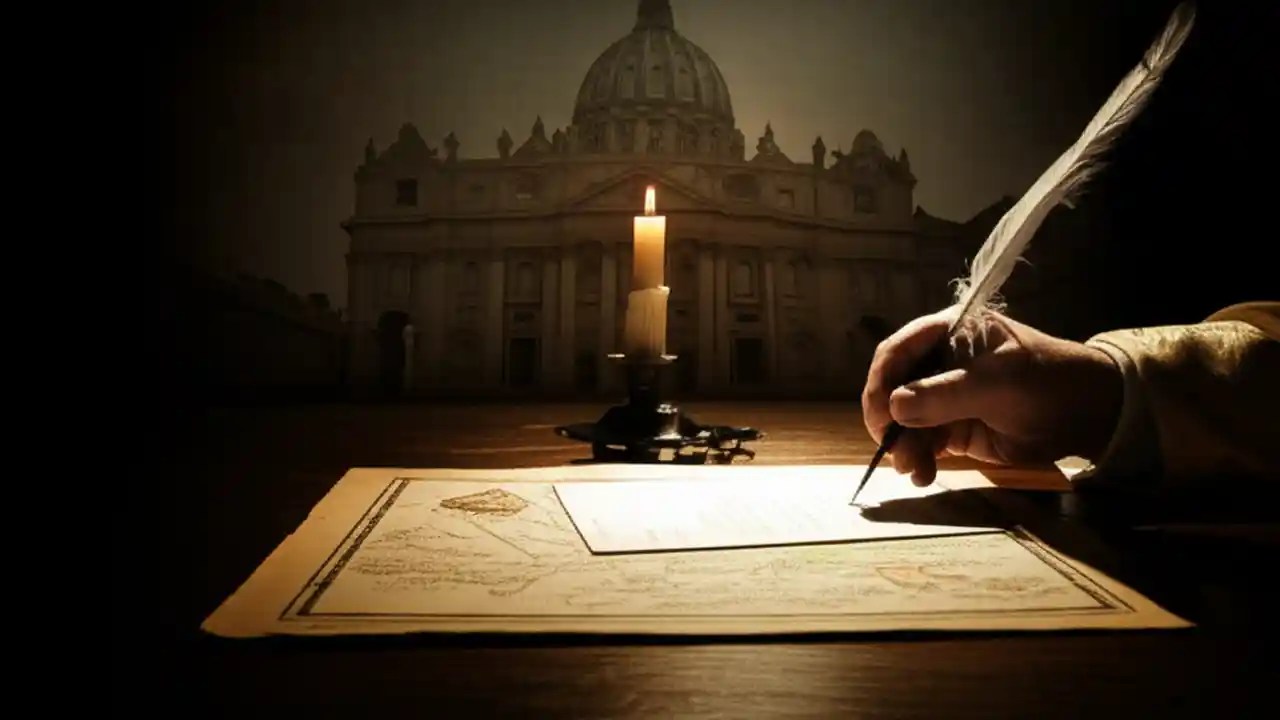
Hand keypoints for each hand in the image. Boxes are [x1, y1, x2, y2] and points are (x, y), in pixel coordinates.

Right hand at [861, 307, 1123, 485]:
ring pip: (904, 421)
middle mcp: (938, 363)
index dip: (882, 380)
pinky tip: (922, 474)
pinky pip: (922, 442)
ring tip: (914, 470)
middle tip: (891, 449)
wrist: (1089, 414)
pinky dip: (919, 458)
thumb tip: (895, 406)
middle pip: (893, 389)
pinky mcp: (953, 428)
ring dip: (903, 446)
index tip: (880, 412)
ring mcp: (944, 397)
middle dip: (890, 421)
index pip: (898, 351)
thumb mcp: (997, 383)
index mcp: (947, 333)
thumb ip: (945, 394)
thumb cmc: (1046, 382)